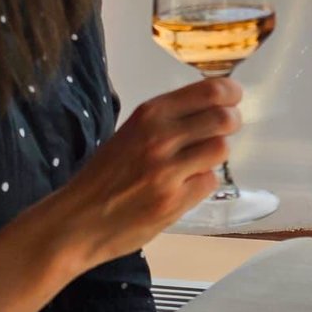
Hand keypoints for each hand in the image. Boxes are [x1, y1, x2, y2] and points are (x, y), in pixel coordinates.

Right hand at [52, 78, 241, 268]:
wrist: (77, 220)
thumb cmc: (104, 175)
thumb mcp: (131, 133)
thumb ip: (167, 120)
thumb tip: (213, 107)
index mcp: (149, 114)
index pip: (209, 91)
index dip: (230, 92)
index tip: (234, 97)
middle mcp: (161, 137)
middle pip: (224, 119)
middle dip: (231, 122)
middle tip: (227, 128)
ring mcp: (168, 171)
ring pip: (221, 149)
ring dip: (216, 154)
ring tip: (200, 160)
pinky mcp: (174, 202)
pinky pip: (209, 182)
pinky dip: (203, 183)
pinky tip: (185, 186)